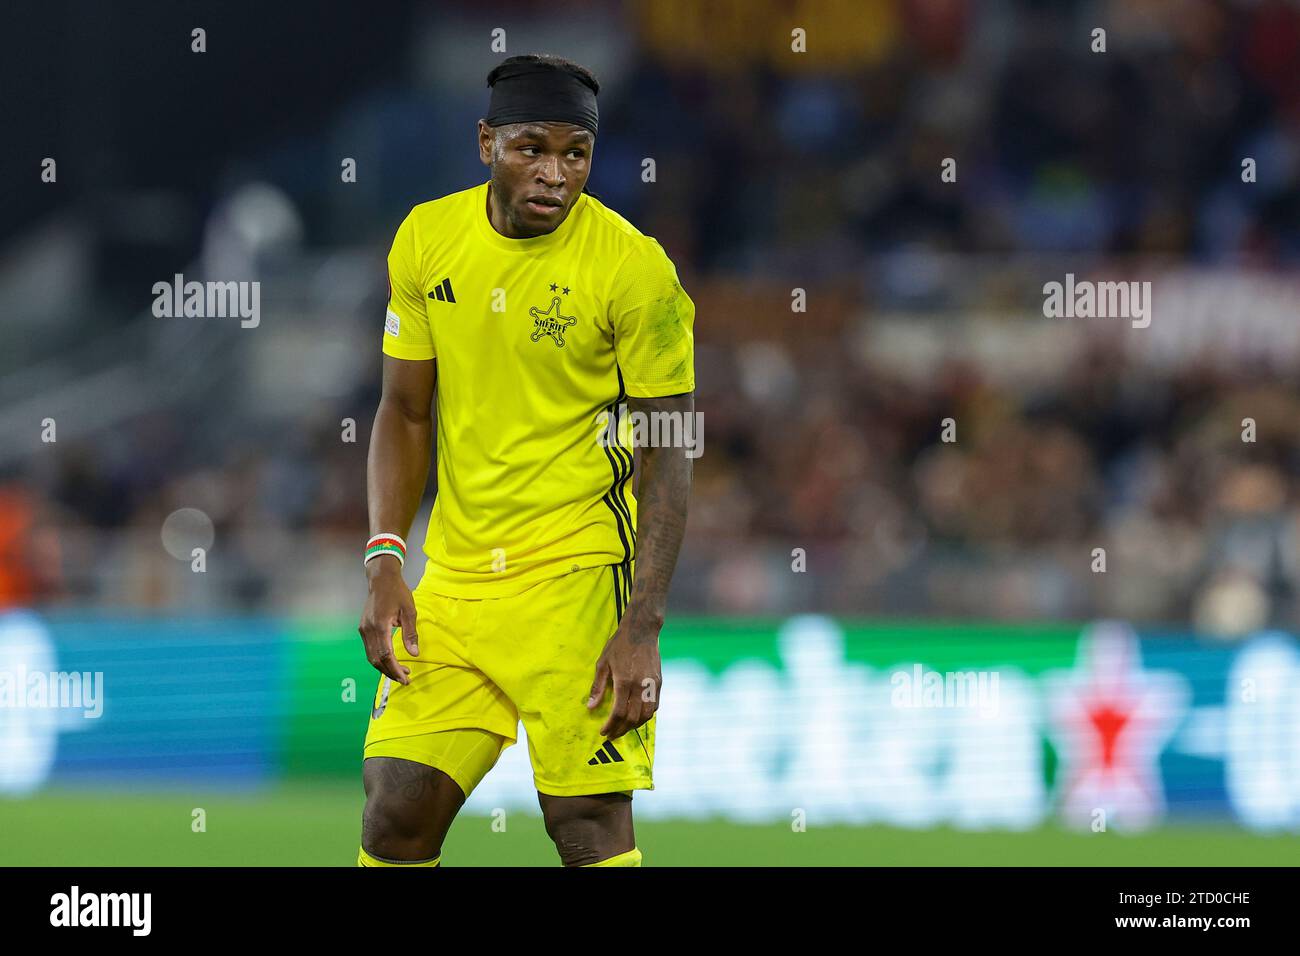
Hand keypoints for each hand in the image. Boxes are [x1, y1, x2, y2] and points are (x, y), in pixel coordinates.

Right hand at [358, 557, 418, 684]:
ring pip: (371, 657)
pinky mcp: (363, 628)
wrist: (381, 579)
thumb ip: (410, 633)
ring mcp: (364, 629)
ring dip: (385, 667)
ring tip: (401, 672)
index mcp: (380, 625)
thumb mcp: (409, 611)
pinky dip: (379, 659)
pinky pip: (369, 649)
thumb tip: (414, 653)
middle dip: (391, 672)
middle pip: (377, 660)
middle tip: (405, 679)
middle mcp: (369, 630)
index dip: (395, 669)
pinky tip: (391, 661)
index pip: (386, 655)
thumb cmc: (398, 592)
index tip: (406, 677)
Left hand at [586, 616, 661, 738]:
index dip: (610, 726)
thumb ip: (597, 687)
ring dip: (634, 726)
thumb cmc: (619, 645)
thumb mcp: (603, 663)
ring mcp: (652, 685)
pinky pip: (654, 706)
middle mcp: (640, 686)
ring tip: (623, 728)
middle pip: (632, 718)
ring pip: (646, 715)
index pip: (618, 713)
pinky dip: (645, 716)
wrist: (642, 631)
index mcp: (624, 682)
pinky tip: (636, 716)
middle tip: (612, 734)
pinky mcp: (659, 683)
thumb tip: (591, 707)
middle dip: (621, 730)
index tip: (603, 731)